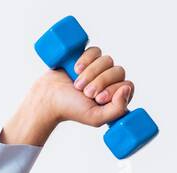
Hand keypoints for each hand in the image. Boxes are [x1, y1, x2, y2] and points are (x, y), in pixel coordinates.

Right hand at [0, 45, 134, 146]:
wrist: (49, 98)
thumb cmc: (71, 110)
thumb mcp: (96, 117)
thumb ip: (117, 110)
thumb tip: (127, 88)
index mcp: (115, 96)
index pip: (127, 85)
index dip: (113, 89)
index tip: (97, 98)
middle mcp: (109, 81)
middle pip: (118, 71)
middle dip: (100, 82)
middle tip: (85, 92)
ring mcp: (99, 68)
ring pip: (107, 60)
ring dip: (91, 72)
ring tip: (77, 84)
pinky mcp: (87, 58)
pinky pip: (95, 51)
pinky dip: (86, 59)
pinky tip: (76, 69)